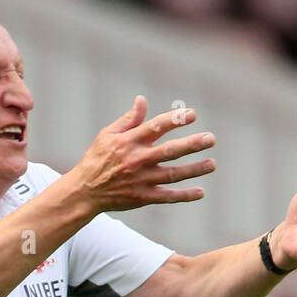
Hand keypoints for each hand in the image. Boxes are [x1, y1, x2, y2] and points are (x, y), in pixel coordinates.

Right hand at [71, 96, 216, 211]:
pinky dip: (184, 196)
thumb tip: (142, 99)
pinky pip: (167, 197)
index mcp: (130, 141)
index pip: (157, 127)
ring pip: (173, 174)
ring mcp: (142, 180)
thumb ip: (129, 119)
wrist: (85, 190)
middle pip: (170, 151)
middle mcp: (138, 160)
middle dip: (192, 144)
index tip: (193, 115)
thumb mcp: (108, 134)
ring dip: (194, 169)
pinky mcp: (143, 197)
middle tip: (211, 139)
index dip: (175, 120)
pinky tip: (200, 192)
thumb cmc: (97, 158)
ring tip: (212, 164)